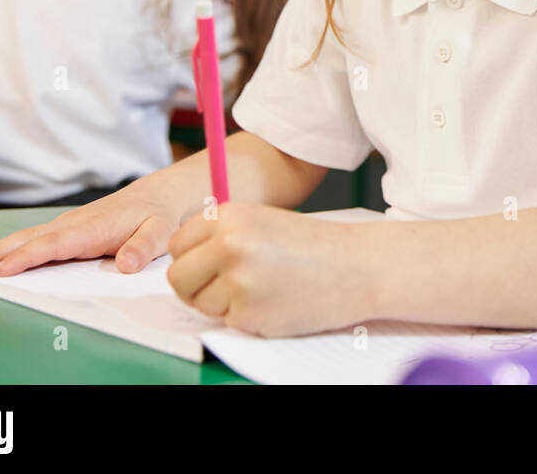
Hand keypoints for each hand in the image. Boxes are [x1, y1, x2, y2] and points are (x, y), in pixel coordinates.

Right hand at [0, 182, 183, 276]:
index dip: (27, 258)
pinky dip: (10, 248)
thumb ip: (143, 248)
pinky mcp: (65, 231)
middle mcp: (74, 225)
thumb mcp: (160, 232)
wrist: (156, 197)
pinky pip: (33, 240)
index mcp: (93, 228)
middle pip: (31, 241)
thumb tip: (124, 265)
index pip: (55, 245)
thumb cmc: (157, 217)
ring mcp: (67, 227)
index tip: (1, 269)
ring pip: (27, 239)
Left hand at [166, 203, 375, 336]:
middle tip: (224, 286)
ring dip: (222, 304)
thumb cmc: (314, 245)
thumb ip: (222, 236)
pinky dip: (246, 317)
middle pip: (178, 277)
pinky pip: (226, 321)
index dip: (192, 259)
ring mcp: (237, 281)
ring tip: (262, 289)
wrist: (358, 266)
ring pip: (200, 303)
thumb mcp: (263, 221)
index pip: (178, 245)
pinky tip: (275, 301)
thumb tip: (182, 263)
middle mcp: (229, 245)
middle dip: (196, 286)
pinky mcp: (249, 314)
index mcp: (230, 216)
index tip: (209, 265)